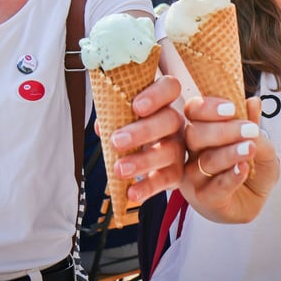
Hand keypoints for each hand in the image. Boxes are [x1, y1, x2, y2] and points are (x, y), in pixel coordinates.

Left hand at [109, 75, 184, 202]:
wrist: (146, 151)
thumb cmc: (130, 125)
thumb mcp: (121, 116)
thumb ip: (112, 116)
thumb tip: (101, 127)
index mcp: (162, 100)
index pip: (170, 87)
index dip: (156, 95)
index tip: (136, 106)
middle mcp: (175, 121)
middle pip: (169, 120)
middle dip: (143, 131)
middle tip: (117, 141)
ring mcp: (179, 146)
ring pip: (169, 151)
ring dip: (142, 161)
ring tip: (119, 169)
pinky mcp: (177, 171)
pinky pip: (167, 179)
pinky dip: (148, 188)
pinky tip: (131, 193)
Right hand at [179, 96, 278, 223]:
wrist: (255, 200)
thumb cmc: (252, 168)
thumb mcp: (261, 145)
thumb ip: (254, 126)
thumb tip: (253, 103)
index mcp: (202, 130)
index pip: (193, 112)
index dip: (207, 108)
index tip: (231, 108)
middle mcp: (193, 152)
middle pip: (194, 135)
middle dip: (222, 130)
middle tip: (250, 130)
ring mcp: (196, 177)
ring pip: (205, 161)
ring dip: (230, 153)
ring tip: (250, 149)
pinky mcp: (205, 199)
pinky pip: (214, 188)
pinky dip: (231, 177)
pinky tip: (244, 169)